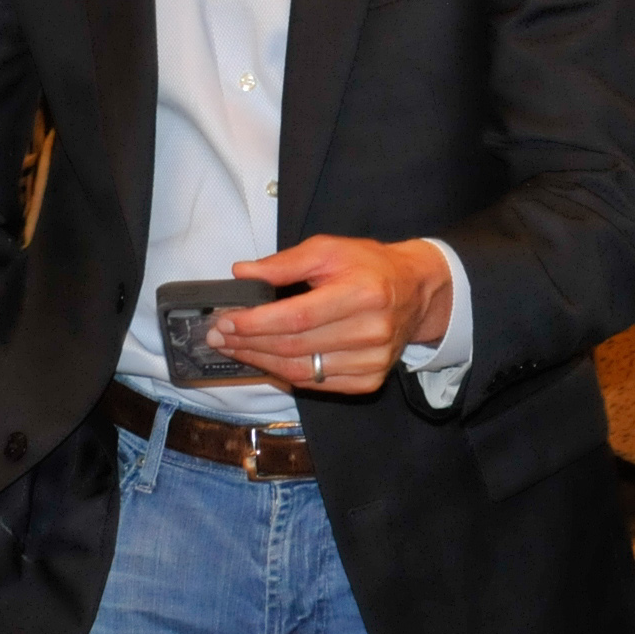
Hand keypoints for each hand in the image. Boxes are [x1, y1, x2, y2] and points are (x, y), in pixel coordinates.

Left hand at [207, 235, 452, 393]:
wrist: (415, 290)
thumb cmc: (368, 266)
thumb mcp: (328, 249)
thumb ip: (284, 263)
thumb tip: (242, 273)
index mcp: (362, 293)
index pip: (297, 316)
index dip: (257, 322)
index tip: (226, 321)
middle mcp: (371, 332)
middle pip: (295, 346)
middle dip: (250, 343)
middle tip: (219, 336)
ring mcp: (373, 361)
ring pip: (302, 370)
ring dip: (261, 361)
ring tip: (236, 349)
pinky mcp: (370, 380)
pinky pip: (317, 384)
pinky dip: (286, 374)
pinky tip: (267, 361)